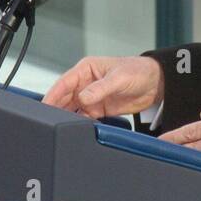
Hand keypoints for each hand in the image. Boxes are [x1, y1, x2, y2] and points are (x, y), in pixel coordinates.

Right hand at [41, 55, 163, 118]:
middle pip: (64, 98)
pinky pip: (84, 118)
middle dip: (56, 109)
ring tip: (62, 129)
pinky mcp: (99, 110)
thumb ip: (100, 88)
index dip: (52, 95)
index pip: (63, 83)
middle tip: (50, 123)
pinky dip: (80, 124)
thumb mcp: (119, 77)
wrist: (157, 83)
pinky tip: (77, 131)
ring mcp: (91, 98)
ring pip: (72, 110)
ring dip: (67, 118)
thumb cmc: (139, 71)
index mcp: (86, 70)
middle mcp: (85, 84)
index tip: (43, 107)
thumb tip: (83, 98)